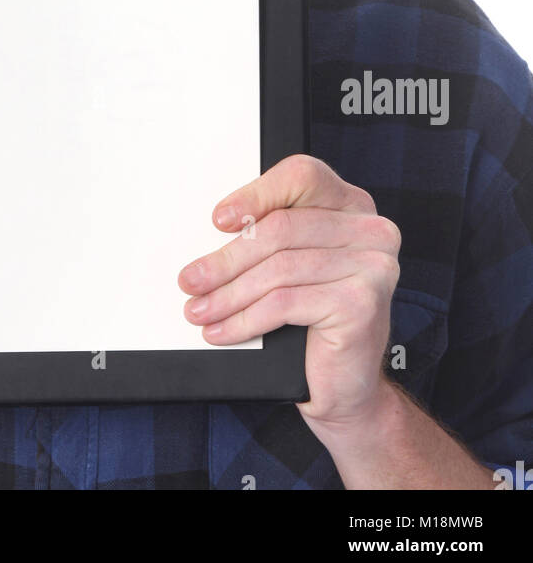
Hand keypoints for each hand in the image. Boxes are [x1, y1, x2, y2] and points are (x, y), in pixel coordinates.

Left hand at [178, 154, 400, 427]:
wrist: (348, 385)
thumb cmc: (316, 320)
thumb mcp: (293, 267)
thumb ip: (271, 238)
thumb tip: (214, 232)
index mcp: (352, 205)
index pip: (302, 177)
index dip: (257, 194)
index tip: (218, 220)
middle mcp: (370, 230)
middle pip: (282, 228)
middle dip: (226, 259)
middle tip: (190, 280)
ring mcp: (372, 266)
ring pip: (279, 269)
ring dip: (228, 293)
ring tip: (199, 309)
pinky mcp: (361, 303)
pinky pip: (285, 304)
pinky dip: (245, 319)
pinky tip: (222, 330)